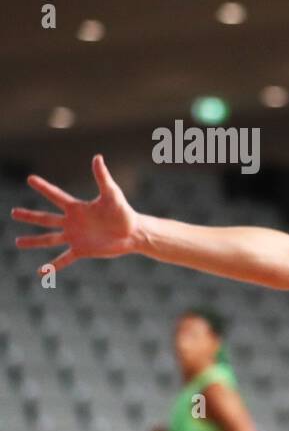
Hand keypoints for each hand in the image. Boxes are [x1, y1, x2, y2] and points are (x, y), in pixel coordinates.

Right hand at [11, 155, 140, 272]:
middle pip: (46, 218)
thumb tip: (97, 157)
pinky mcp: (82, 250)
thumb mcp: (112, 194)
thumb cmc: (123, 212)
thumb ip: (102, 177)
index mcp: (77, 208)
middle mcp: (72, 222)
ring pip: (49, 239)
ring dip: (33, 241)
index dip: (43, 187)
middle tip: (13, 212)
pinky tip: (40, 273)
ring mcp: (75, 237)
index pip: (56, 196)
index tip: (30, 178)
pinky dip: (52, 267)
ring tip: (17, 242)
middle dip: (29, 216)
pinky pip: (63, 259)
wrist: (133, 232)